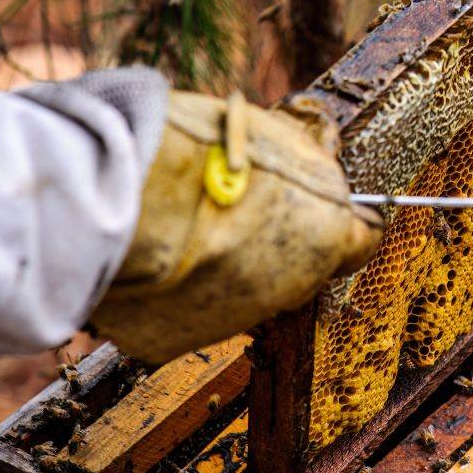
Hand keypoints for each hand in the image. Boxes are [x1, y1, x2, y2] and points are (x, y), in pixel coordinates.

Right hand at [90, 91, 381, 364]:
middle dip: (272, 242)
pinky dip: (168, 290)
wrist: (112, 193)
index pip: (360, 239)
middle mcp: (287, 289)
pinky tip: (143, 255)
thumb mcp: (267, 132)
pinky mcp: (172, 341)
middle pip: (296, 269)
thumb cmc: (188, 149)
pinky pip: (179, 313)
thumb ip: (302, 154)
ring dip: (220, 267)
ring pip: (238, 293)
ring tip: (175, 227)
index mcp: (323, 233)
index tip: (318, 206)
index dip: (337, 218)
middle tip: (230, 207)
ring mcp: (231, 320)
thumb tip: (321, 149)